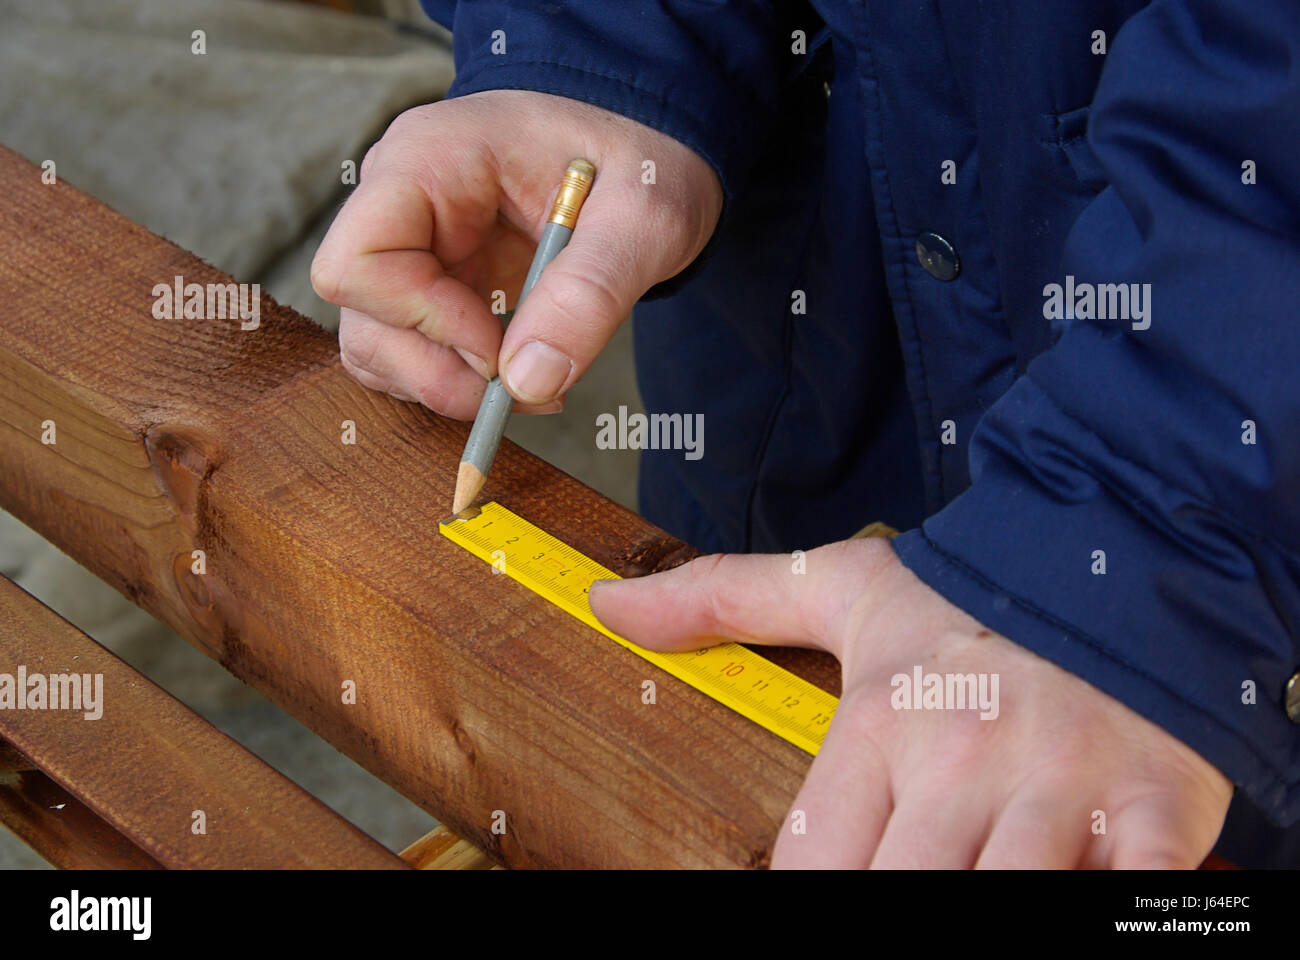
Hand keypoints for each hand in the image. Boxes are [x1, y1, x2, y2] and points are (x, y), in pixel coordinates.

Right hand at [311, 90, 722, 417]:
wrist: (644, 159)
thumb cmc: (641, 164)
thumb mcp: (645, 219)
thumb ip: (590, 294)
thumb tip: (526, 381)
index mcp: (432, 157)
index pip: (357, 260)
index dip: (419, 321)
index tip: (496, 347)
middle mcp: (400, 198)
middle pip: (361, 316)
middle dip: (438, 371)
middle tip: (520, 389)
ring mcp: (409, 243)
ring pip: (375, 344)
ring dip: (446, 385)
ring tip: (530, 384)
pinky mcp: (429, 282)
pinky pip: (408, 351)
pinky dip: (456, 380)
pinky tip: (519, 372)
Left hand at [589, 538, 1232, 867]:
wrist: (1116, 552)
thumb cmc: (974, 597)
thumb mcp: (841, 587)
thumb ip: (723, 600)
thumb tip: (607, 606)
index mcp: (880, 719)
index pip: (811, 864)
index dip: (806, 897)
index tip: (826, 882)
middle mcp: (961, 757)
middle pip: (899, 893)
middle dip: (897, 902)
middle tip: (906, 869)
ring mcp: (1058, 787)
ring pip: (999, 897)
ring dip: (983, 900)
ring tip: (967, 875)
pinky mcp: (1153, 810)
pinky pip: (1123, 892)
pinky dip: (1098, 900)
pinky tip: (1072, 884)